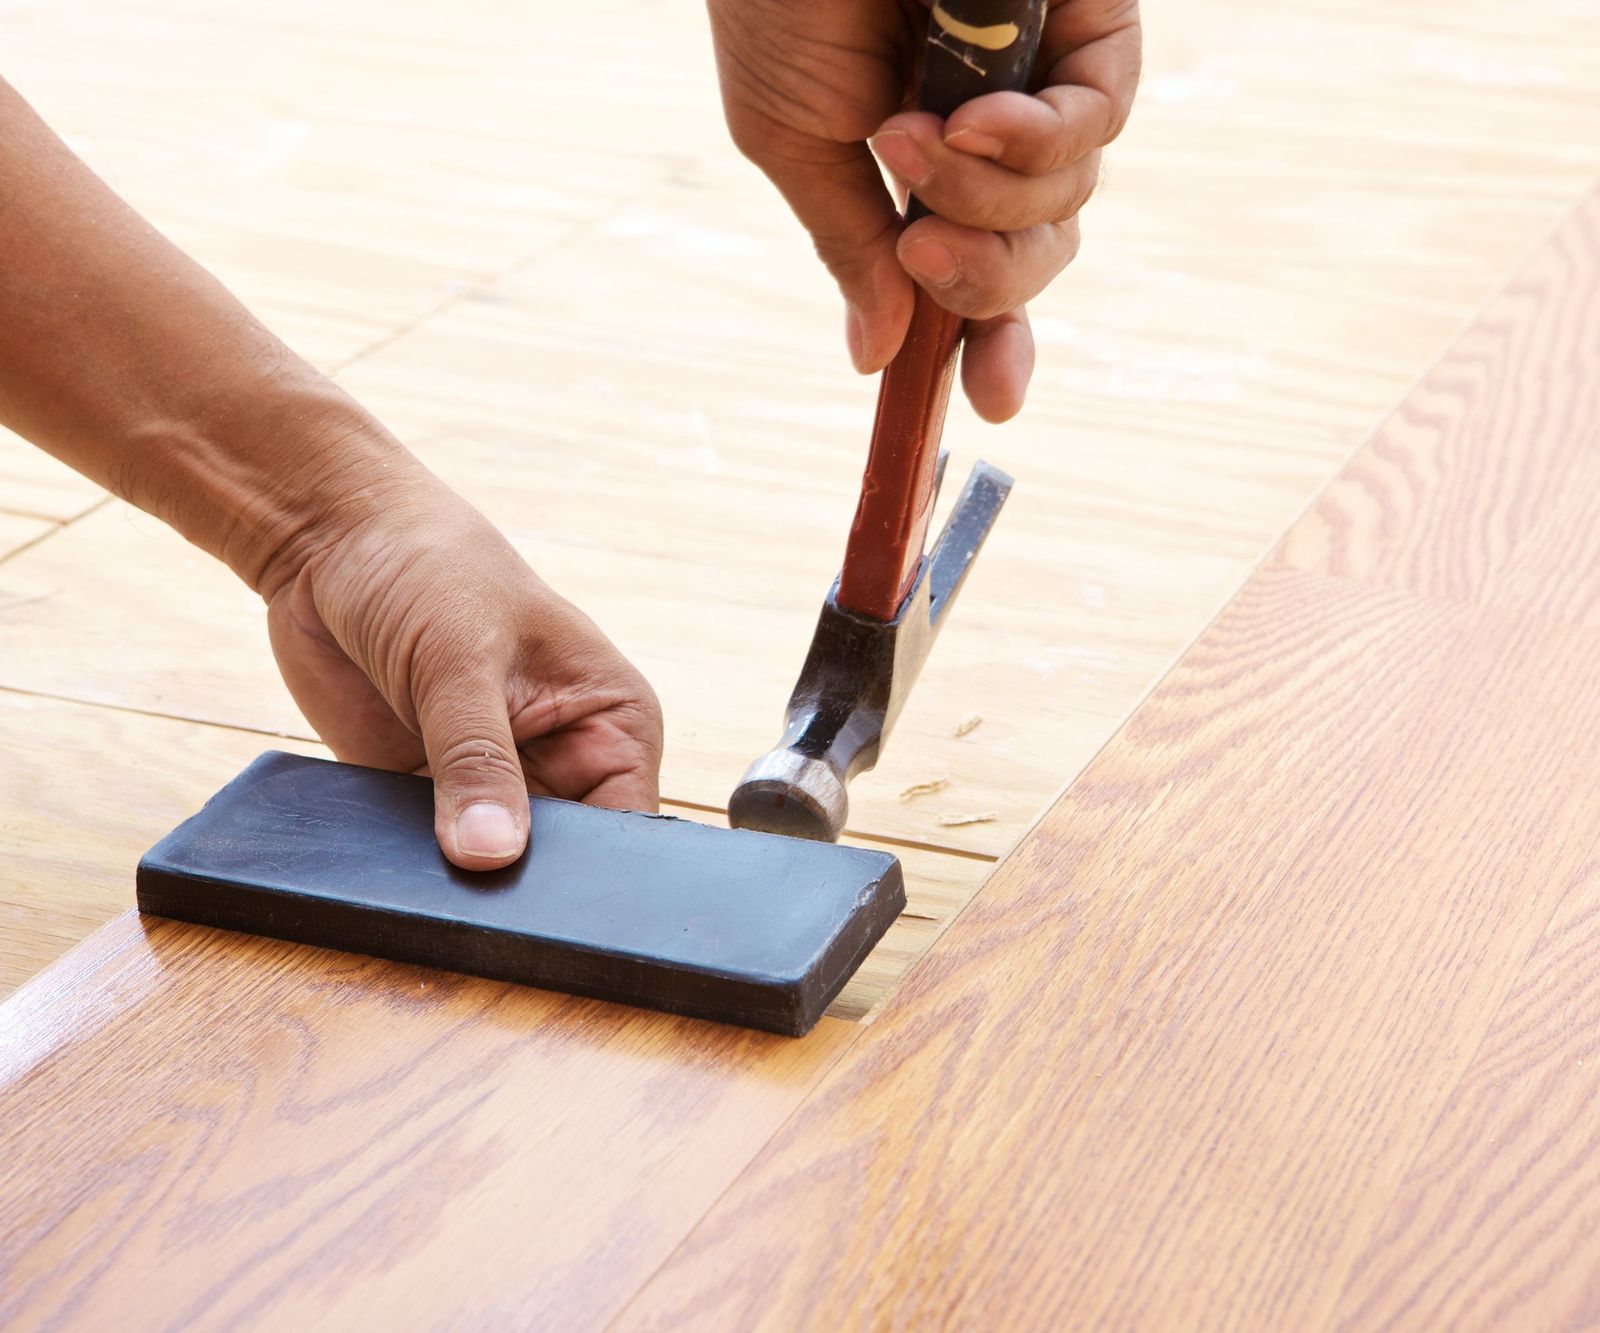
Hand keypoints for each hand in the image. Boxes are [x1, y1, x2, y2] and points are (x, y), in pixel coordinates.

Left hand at [264, 471, 662, 870]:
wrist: (330, 538)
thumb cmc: (427, 564)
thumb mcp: (459, 657)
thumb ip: (477, 760)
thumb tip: (490, 855)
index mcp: (610, 718)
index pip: (627, 823)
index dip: (597, 866)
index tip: (546, 889)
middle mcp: (563, 756)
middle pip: (565, 857)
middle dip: (527, 876)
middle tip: (486, 880)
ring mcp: (493, 778)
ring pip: (497, 864)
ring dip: (468, 874)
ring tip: (441, 864)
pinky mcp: (424, 792)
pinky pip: (430, 852)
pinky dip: (416, 862)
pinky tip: (402, 857)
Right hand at [707, 0, 1140, 420]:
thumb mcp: (793, 142)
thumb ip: (850, 247)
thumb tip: (875, 354)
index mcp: (926, 162)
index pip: (983, 266)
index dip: (993, 337)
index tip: (993, 401)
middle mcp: (995, 127)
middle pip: (1038, 253)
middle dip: (986, 279)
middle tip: (921, 252)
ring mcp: (1042, 74)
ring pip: (1068, 200)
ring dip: (988, 199)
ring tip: (913, 138)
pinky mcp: (1085, 17)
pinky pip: (1097, 118)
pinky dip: (1038, 141)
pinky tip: (975, 122)